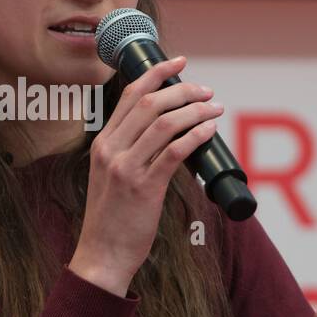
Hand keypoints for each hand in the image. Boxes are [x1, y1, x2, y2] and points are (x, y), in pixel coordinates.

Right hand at [68, 55, 223, 296]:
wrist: (101, 254)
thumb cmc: (112, 218)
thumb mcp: (109, 176)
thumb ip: (128, 152)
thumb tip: (165, 130)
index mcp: (102, 143)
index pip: (129, 95)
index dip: (156, 72)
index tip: (178, 61)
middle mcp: (111, 150)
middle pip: (150, 102)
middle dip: (183, 89)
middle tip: (206, 91)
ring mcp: (126, 168)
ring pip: (165, 123)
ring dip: (196, 110)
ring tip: (214, 110)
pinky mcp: (144, 187)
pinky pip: (175, 152)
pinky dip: (196, 135)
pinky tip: (209, 131)